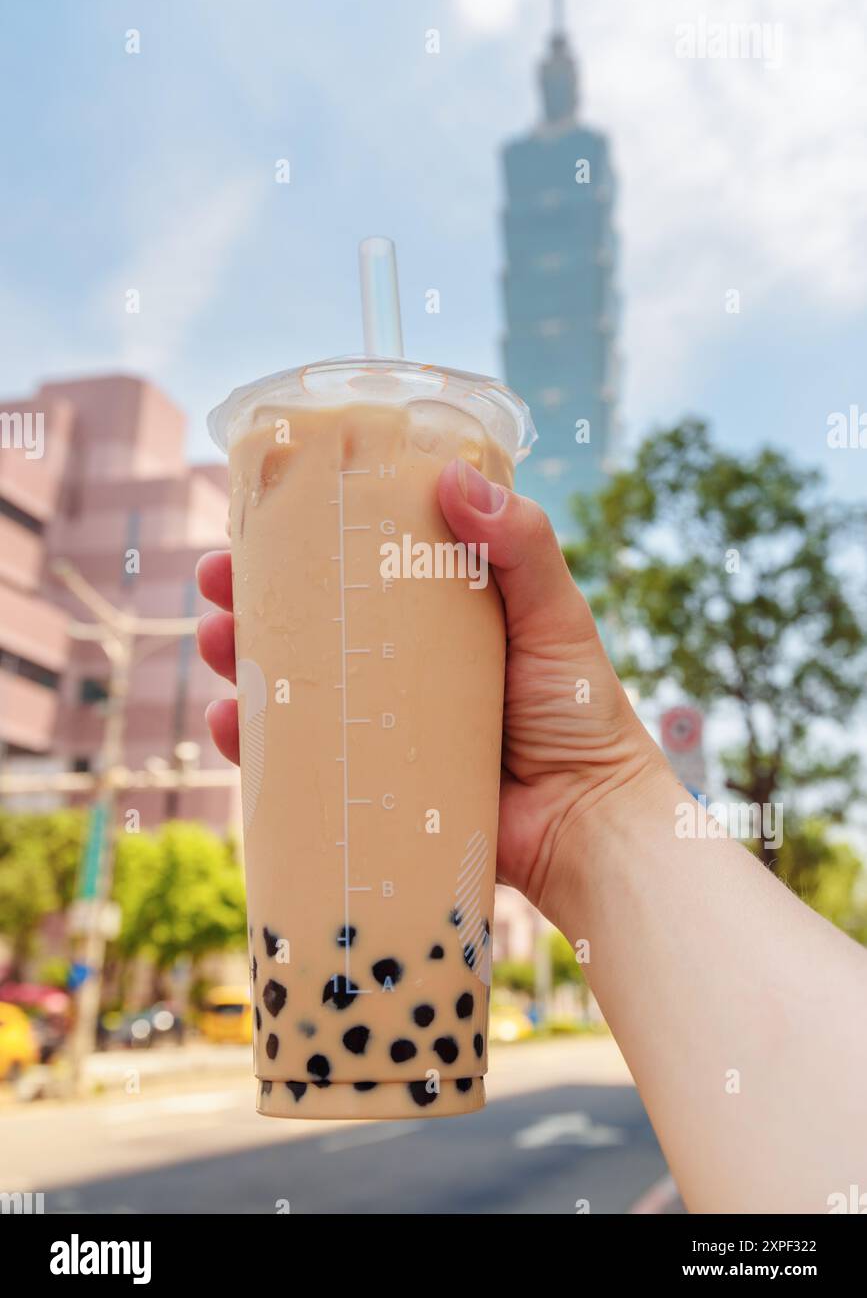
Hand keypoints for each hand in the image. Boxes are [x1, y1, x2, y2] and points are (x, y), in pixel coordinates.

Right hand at [196, 461, 667, 919]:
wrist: (588, 823)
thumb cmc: (580, 712)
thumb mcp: (554, 614)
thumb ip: (521, 544)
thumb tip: (451, 474)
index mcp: (438, 620)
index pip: (361, 570)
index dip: (308, 544)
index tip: (264, 518)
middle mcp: (400, 669)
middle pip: (310, 626)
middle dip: (253, 601)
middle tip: (218, 580)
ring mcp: (379, 728)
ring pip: (291, 689)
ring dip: (238, 662)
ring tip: (212, 639)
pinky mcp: (368, 787)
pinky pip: (297, 765)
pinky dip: (254, 745)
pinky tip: (228, 722)